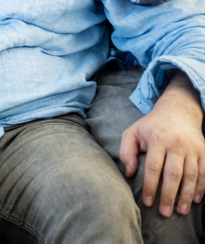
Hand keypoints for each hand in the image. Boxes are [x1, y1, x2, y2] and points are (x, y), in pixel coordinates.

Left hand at [120, 73, 204, 216]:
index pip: (153, 167)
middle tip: (164, 213)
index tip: (147, 202)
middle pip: (173, 174)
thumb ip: (126, 152)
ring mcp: (192, 149)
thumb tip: (128, 173)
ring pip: (191, 176)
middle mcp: (177, 144)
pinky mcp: (203, 152)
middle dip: (169, 195)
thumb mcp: (133, 132)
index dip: (150, 186)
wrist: (178, 111)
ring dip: (186, 195)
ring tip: (180, 211)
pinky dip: (201, 188)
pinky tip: (194, 200)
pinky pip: (204, 173)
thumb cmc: (151, 126)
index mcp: (158, 139)